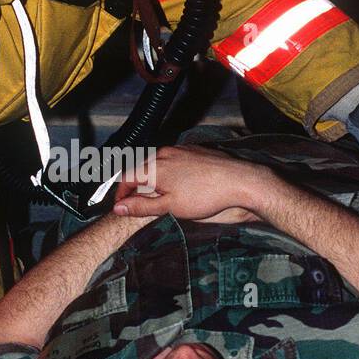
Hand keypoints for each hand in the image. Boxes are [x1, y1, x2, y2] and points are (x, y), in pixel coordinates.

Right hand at [112, 145, 272, 221]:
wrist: (240, 182)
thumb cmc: (207, 195)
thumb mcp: (170, 206)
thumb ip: (142, 206)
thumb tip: (119, 208)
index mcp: (155, 166)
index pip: (125, 178)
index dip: (120, 194)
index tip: (122, 207)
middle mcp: (165, 153)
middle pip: (140, 169)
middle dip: (136, 187)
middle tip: (139, 205)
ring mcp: (180, 150)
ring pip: (156, 164)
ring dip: (152, 180)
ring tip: (161, 197)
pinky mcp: (194, 151)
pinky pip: (173, 160)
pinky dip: (169, 173)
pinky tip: (180, 186)